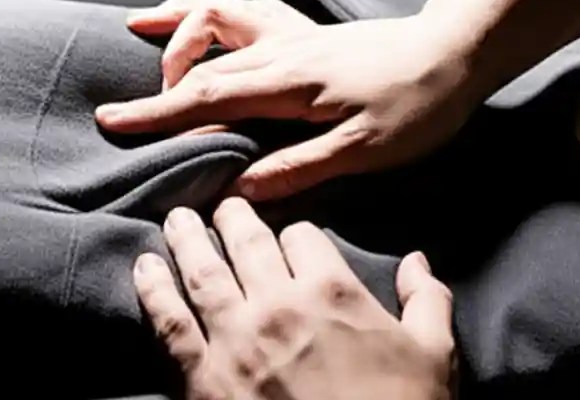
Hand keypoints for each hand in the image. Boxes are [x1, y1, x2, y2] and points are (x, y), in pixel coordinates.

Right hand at [96, 0, 486, 199]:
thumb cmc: (417, 104)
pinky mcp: (307, 30)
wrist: (457, 48)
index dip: (156, 113)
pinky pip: (245, 11)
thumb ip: (296, 169)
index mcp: (288, 82)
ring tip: (141, 23)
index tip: (112, 121)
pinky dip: (212, 11)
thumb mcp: (363, 151)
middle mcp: (281, 49)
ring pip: (217, 17)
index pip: (206, 97)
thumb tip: (238, 189)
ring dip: (176, 24)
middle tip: (119, 111)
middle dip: (153, 86)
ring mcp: (292, 33)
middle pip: (201, 63)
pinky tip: (204, 16)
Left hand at [134, 198, 455, 399]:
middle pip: (246, 241)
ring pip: (201, 270)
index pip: (304, 237)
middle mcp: (278, 304)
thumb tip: (417, 260)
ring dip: (186, 238)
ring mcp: (234, 338)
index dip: (296, 233)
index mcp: (332, 291)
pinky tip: (145, 267)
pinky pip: (168, 322)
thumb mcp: (434, 356)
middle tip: (222, 203)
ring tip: (176, 218)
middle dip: (233, 216)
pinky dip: (152, 289)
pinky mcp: (201, 376)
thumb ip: (427, 300)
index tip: (288, 236)